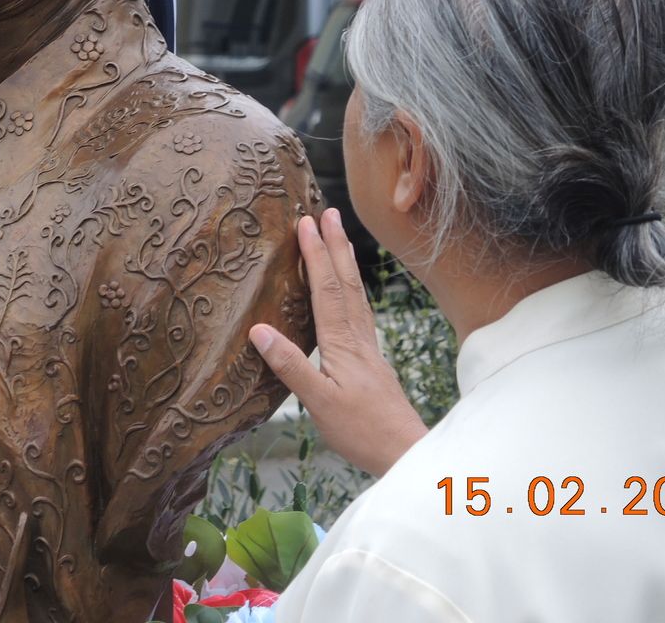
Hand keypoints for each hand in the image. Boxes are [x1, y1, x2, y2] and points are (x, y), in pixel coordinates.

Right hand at [249, 208, 428, 477]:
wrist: (405, 451)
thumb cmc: (361, 431)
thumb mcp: (318, 402)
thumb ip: (290, 365)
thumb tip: (259, 329)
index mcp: (341, 344)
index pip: (326, 290)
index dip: (316, 255)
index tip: (305, 223)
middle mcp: (358, 338)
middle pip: (346, 282)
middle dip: (336, 245)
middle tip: (328, 212)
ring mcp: (368, 347)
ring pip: (356, 294)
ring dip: (346, 262)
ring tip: (339, 237)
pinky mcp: (371, 360)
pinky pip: (360, 311)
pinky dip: (352, 289)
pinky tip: (350, 290)